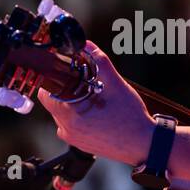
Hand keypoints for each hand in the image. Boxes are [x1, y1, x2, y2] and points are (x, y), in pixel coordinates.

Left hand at [36, 41, 154, 165]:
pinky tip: (97, 113)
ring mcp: (73, 139)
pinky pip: (71, 124)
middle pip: (54, 101)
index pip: (46, 92)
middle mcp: (67, 130)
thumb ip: (98, 61)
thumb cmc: (131, 118)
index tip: (67, 73)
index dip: (55, 78)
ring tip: (95, 100)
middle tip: (86, 84)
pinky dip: (79, 115)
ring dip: (73, 102)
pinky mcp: (80, 144)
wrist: (144, 144)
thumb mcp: (115, 84)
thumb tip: (86, 45)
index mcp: (70, 116)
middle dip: (67, 89)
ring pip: (62, 112)